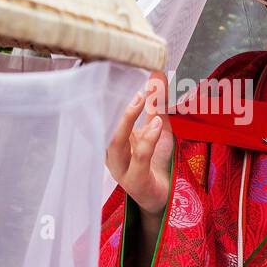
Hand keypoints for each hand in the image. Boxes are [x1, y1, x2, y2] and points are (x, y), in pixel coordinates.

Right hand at [105, 71, 174, 219]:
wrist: (164, 194)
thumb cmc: (155, 160)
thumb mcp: (158, 127)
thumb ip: (156, 102)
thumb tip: (157, 72)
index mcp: (112, 140)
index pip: (102, 117)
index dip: (106, 97)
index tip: (118, 74)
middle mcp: (111, 155)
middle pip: (106, 130)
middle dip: (120, 108)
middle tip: (137, 89)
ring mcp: (120, 170)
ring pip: (117, 146)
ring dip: (129, 122)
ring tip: (144, 102)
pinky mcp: (135, 182)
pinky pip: (138, 160)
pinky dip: (147, 141)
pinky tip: (156, 125)